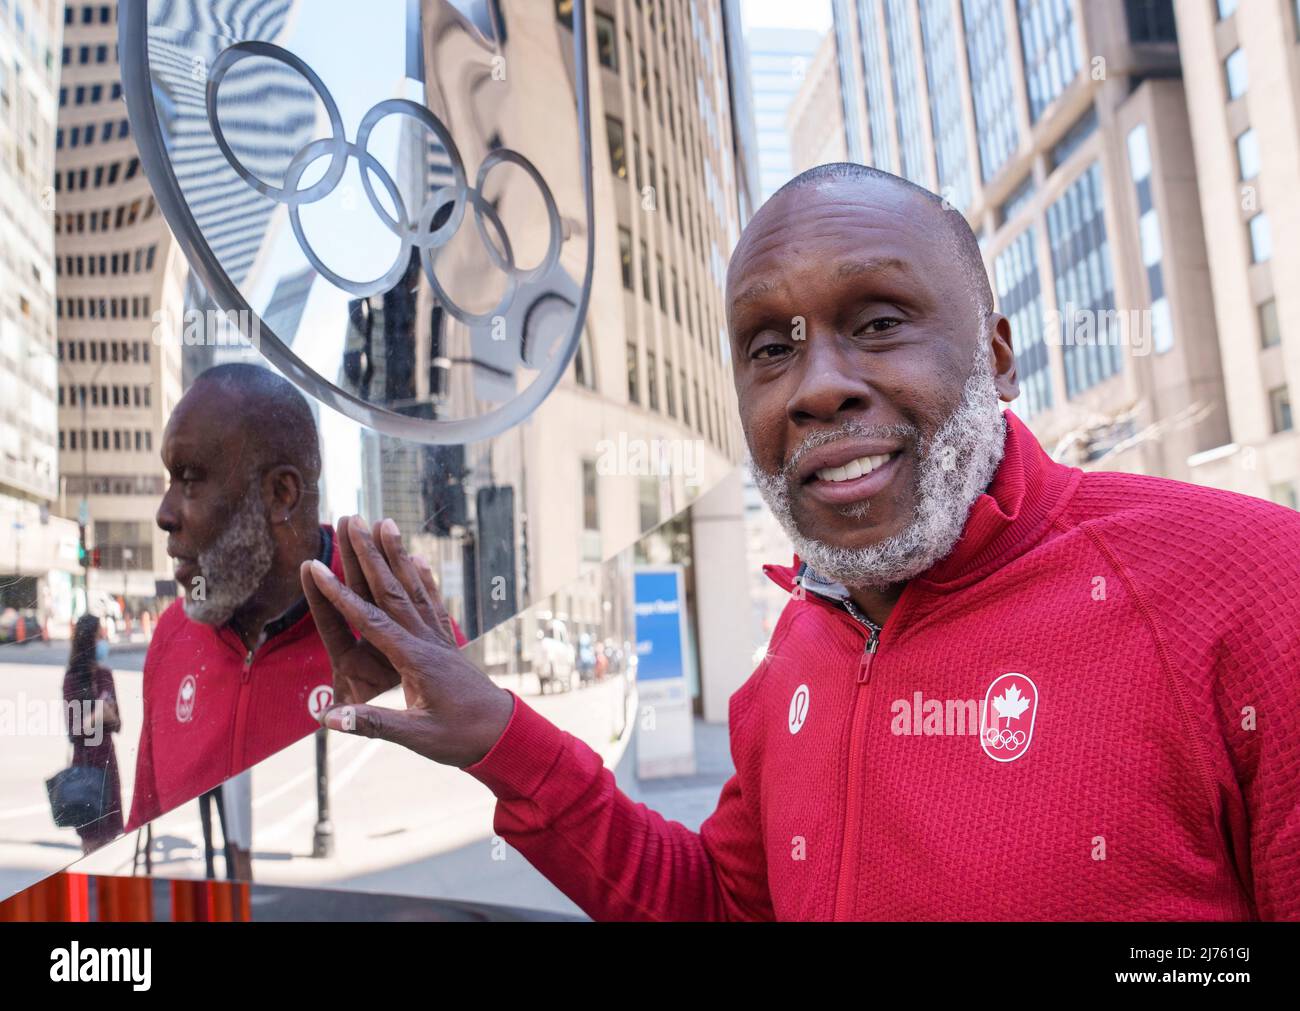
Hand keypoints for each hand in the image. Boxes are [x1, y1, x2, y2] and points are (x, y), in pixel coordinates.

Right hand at [300, 515, 513, 767]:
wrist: (504, 733)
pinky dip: (423, 577)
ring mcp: (440, 639)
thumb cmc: (461, 738)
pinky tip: (417, 558)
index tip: (316, 566)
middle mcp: (427, 640)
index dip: (339, 593)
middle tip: (353, 520)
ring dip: (396, 554)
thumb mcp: (417, 738)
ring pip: (413, 588)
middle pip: (392, 590)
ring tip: (384, 522)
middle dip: (369, 554)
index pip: (370, 620)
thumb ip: (374, 725)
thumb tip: (329, 719)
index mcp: (414, 660)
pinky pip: (433, 602)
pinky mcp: (448, 643)